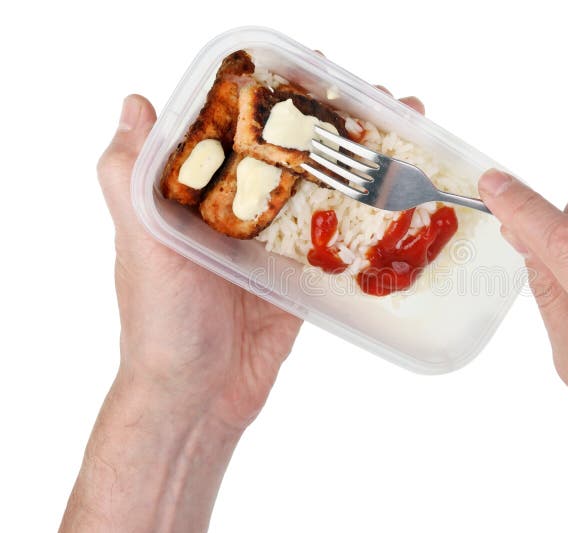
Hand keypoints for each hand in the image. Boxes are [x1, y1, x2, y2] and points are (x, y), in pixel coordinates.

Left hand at [62, 91, 424, 532]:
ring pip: (321, 191)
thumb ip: (131, 177)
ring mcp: (274, 244)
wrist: (198, 397)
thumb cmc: (163, 323)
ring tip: (401, 129)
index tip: (308, 65)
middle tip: (374, 95)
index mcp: (200, 195)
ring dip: (359, 160)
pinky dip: (366, 219)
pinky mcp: (302, 277)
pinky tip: (400, 198)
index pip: (239, 127)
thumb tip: (134, 103)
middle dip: (331, 121)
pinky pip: (337, 241)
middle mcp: (238, 212)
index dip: (272, 93)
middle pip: (291, 153)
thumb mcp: (142, 244)